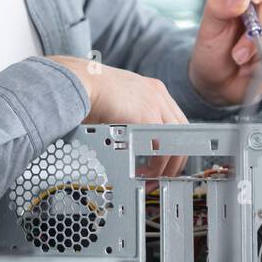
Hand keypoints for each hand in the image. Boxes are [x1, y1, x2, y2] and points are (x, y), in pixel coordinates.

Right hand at [49, 56, 186, 175]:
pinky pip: (161, 146)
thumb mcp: (117, 100)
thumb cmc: (89, 92)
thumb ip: (130, 115)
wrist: (80, 82)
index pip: (174, 120)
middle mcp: (158, 94)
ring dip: (166, 164)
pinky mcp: (148, 116)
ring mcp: (155, 103)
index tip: (166, 157)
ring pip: (174, 141)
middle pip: (181, 131)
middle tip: (164, 174)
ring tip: (154, 178)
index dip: (172, 141)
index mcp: (152, 89)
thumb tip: (131, 138)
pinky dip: (157, 164)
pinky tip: (146, 172)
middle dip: (175, 156)